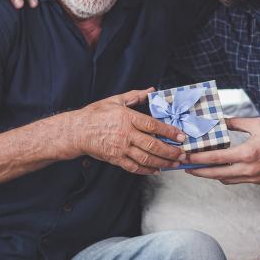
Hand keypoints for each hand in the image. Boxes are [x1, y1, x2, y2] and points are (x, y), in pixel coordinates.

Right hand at [71, 88, 187, 174]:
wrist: (77, 131)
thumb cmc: (96, 114)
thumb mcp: (115, 100)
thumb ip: (135, 96)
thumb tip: (151, 90)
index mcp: (127, 118)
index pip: (153, 125)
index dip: (169, 131)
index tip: (181, 136)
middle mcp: (126, 134)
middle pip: (153, 144)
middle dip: (170, 151)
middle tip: (182, 153)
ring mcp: (121, 148)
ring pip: (146, 158)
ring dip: (162, 162)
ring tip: (174, 163)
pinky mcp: (116, 159)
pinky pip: (134, 167)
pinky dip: (147, 170)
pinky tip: (156, 169)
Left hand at [184, 117, 259, 183]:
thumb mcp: (258, 124)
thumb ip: (237, 122)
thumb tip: (220, 120)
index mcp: (248, 154)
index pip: (217, 158)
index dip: (199, 158)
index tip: (188, 156)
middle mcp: (249, 169)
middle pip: (217, 174)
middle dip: (199, 172)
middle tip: (187, 168)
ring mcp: (254, 178)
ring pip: (226, 180)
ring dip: (212, 175)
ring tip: (200, 169)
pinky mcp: (258, 181)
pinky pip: (237, 180)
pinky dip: (226, 176)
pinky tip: (221, 169)